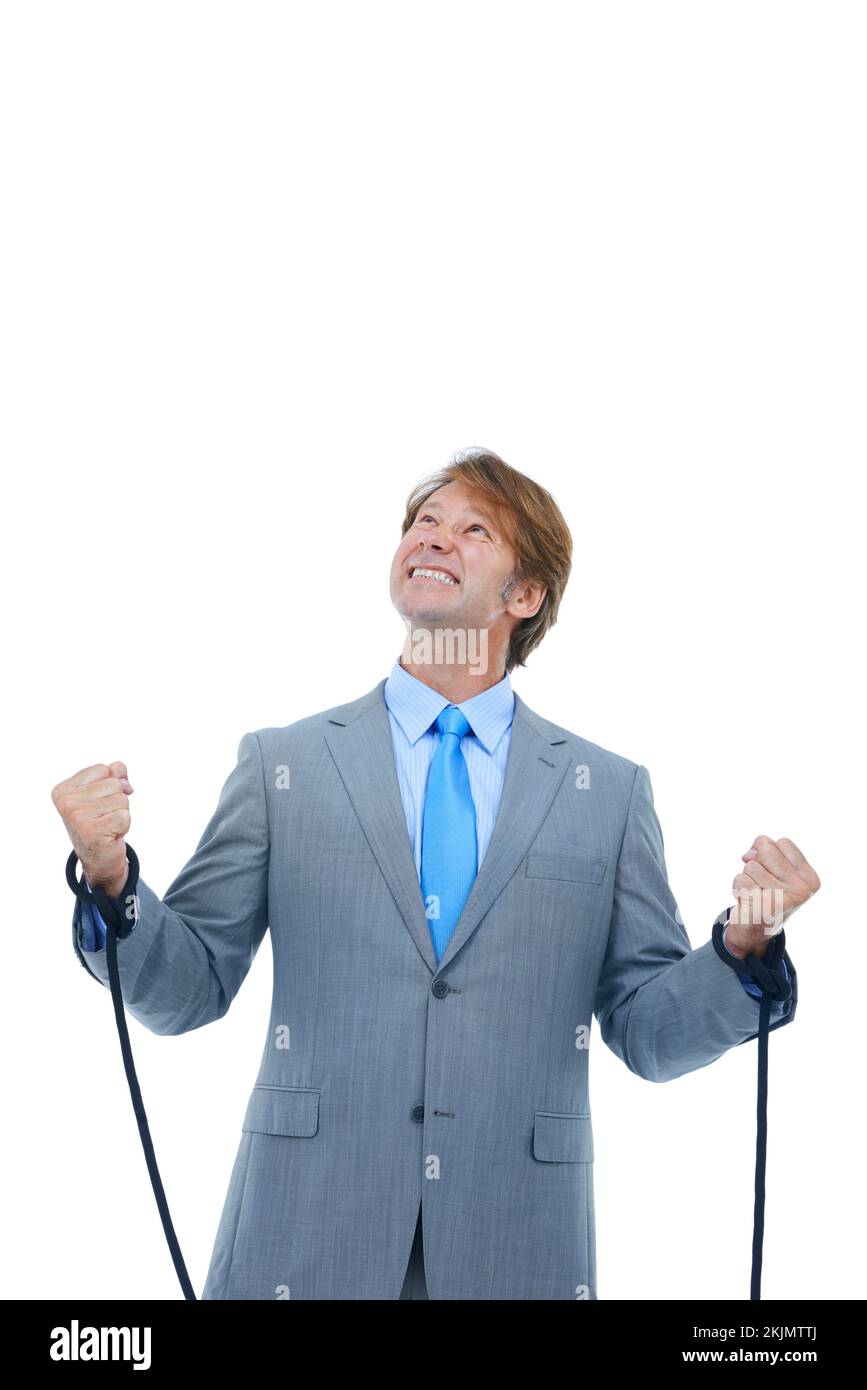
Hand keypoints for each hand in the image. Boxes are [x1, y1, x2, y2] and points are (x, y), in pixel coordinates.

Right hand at [51, 761, 133, 898]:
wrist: (98, 859)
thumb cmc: (100, 821)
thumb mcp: (102, 793)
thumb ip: (113, 774)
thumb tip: (123, 777)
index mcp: (63, 790)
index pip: (102, 769)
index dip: (110, 785)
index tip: (98, 803)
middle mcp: (65, 803)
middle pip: (114, 783)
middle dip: (117, 800)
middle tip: (104, 817)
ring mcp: (77, 817)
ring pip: (121, 799)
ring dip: (121, 813)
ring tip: (107, 825)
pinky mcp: (92, 831)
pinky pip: (124, 816)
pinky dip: (124, 825)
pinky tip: (111, 834)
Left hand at [727, 834, 820, 958]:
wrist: (756, 930)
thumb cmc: (766, 892)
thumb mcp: (773, 868)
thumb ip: (763, 850)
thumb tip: (748, 855)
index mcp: (810, 878)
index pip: (783, 842)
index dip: (769, 853)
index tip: (773, 874)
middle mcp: (803, 890)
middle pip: (766, 850)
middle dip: (757, 863)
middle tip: (762, 884)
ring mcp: (785, 900)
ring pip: (751, 866)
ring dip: (747, 878)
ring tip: (756, 893)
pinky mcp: (764, 907)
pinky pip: (741, 880)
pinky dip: (739, 888)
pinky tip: (748, 902)